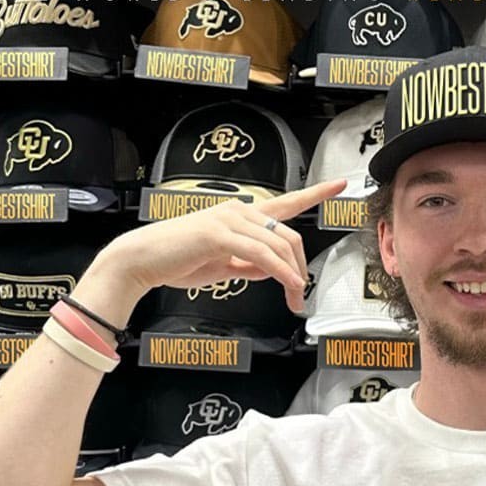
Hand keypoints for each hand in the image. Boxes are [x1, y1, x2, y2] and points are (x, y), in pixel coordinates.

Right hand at [96, 178, 347, 314]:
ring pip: (279, 246)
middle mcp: (239, 210)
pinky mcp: (220, 234)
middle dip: (301, 268)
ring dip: (293, 277)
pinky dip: (281, 273)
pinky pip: (263, 254)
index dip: (315, 193)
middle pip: (289, 236)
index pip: (285, 202)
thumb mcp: (224, 266)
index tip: (341, 184)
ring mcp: (229, 220)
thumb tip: (271, 271)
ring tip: (294, 300)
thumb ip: (249, 265)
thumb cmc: (180, 262)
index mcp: (241, 215)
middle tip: (300, 296)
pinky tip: (289, 286)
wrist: (144, 261)